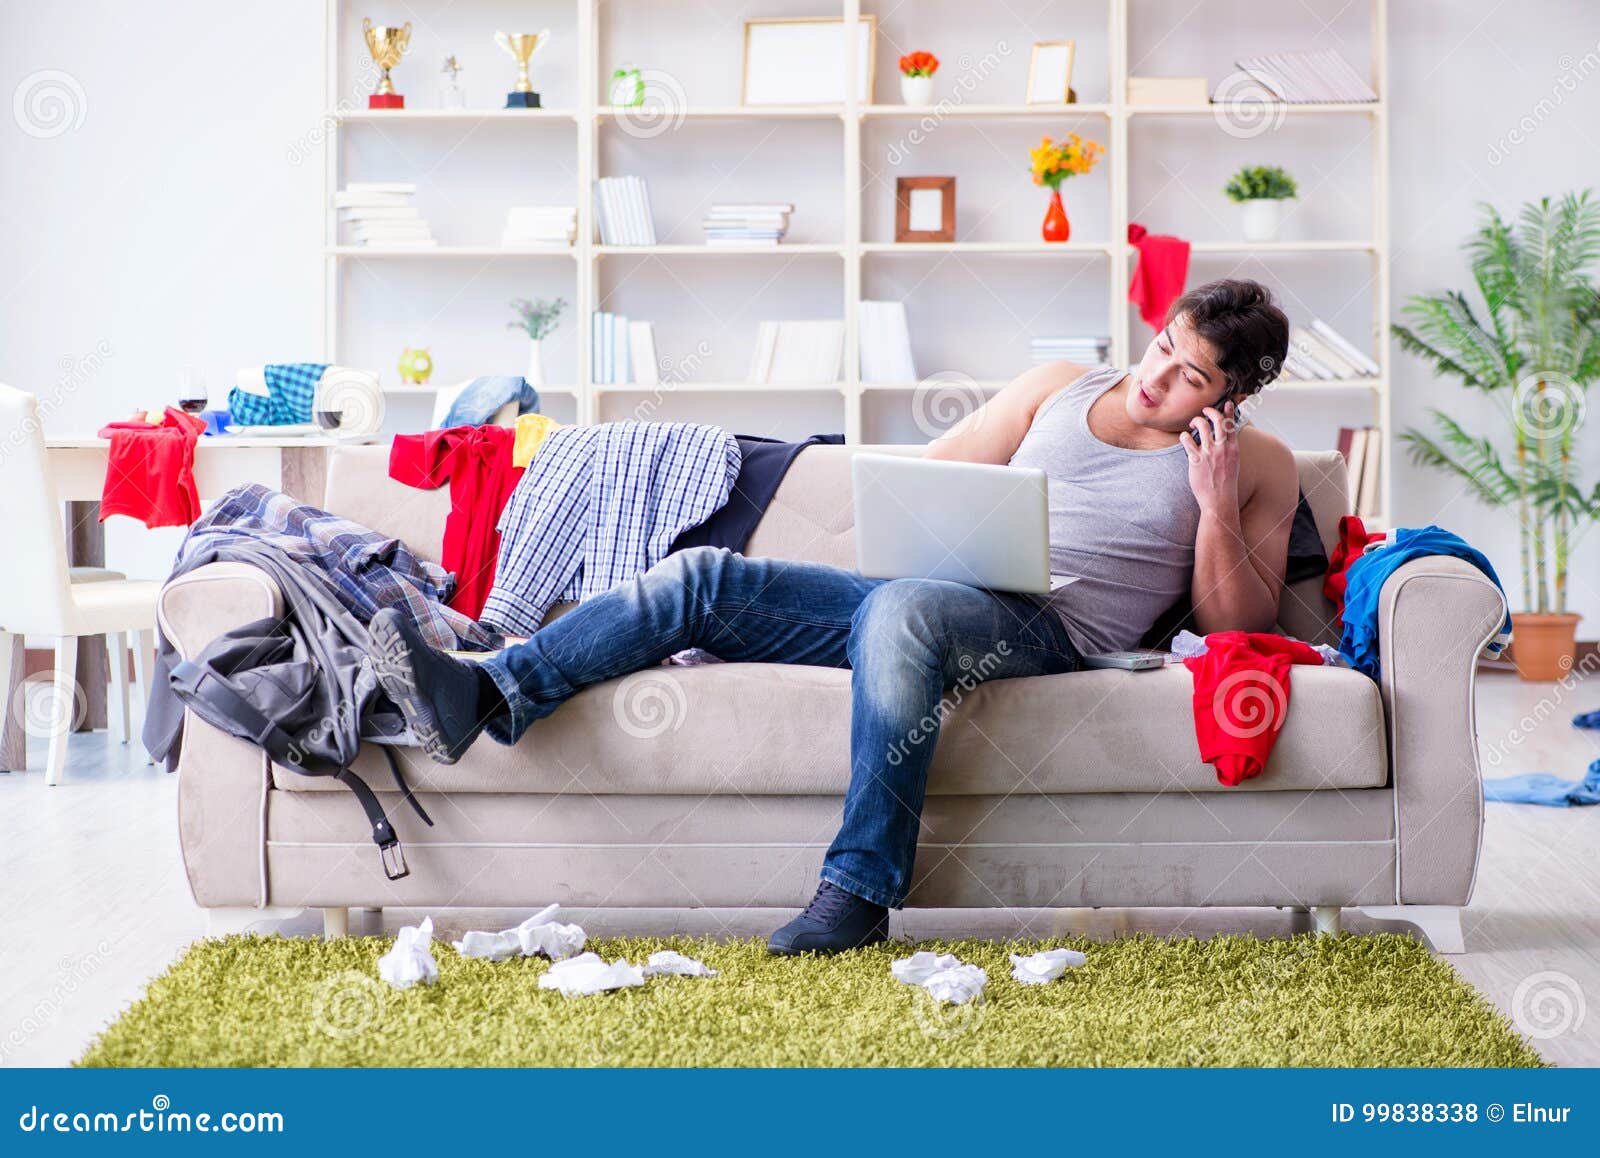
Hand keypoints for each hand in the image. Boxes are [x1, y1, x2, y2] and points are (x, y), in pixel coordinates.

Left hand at [1180, 401, 1240, 516]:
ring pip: (1202, 426)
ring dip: (1196, 421)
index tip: (1227, 403)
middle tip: (1205, 410)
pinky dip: (1185, 436)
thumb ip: (1228, 450)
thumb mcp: (1233, 464)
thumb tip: (1223, 441)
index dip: (1229, 411)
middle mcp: (1222, 448)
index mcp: (1233, 448)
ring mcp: (1209, 453)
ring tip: (1193, 423)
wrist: (1219, 501)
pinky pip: (1188, 440)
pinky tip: (1184, 437)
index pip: (1232, 424)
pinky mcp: (1196, 460)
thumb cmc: (1225, 484)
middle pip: (1217, 420)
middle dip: (1210, 411)